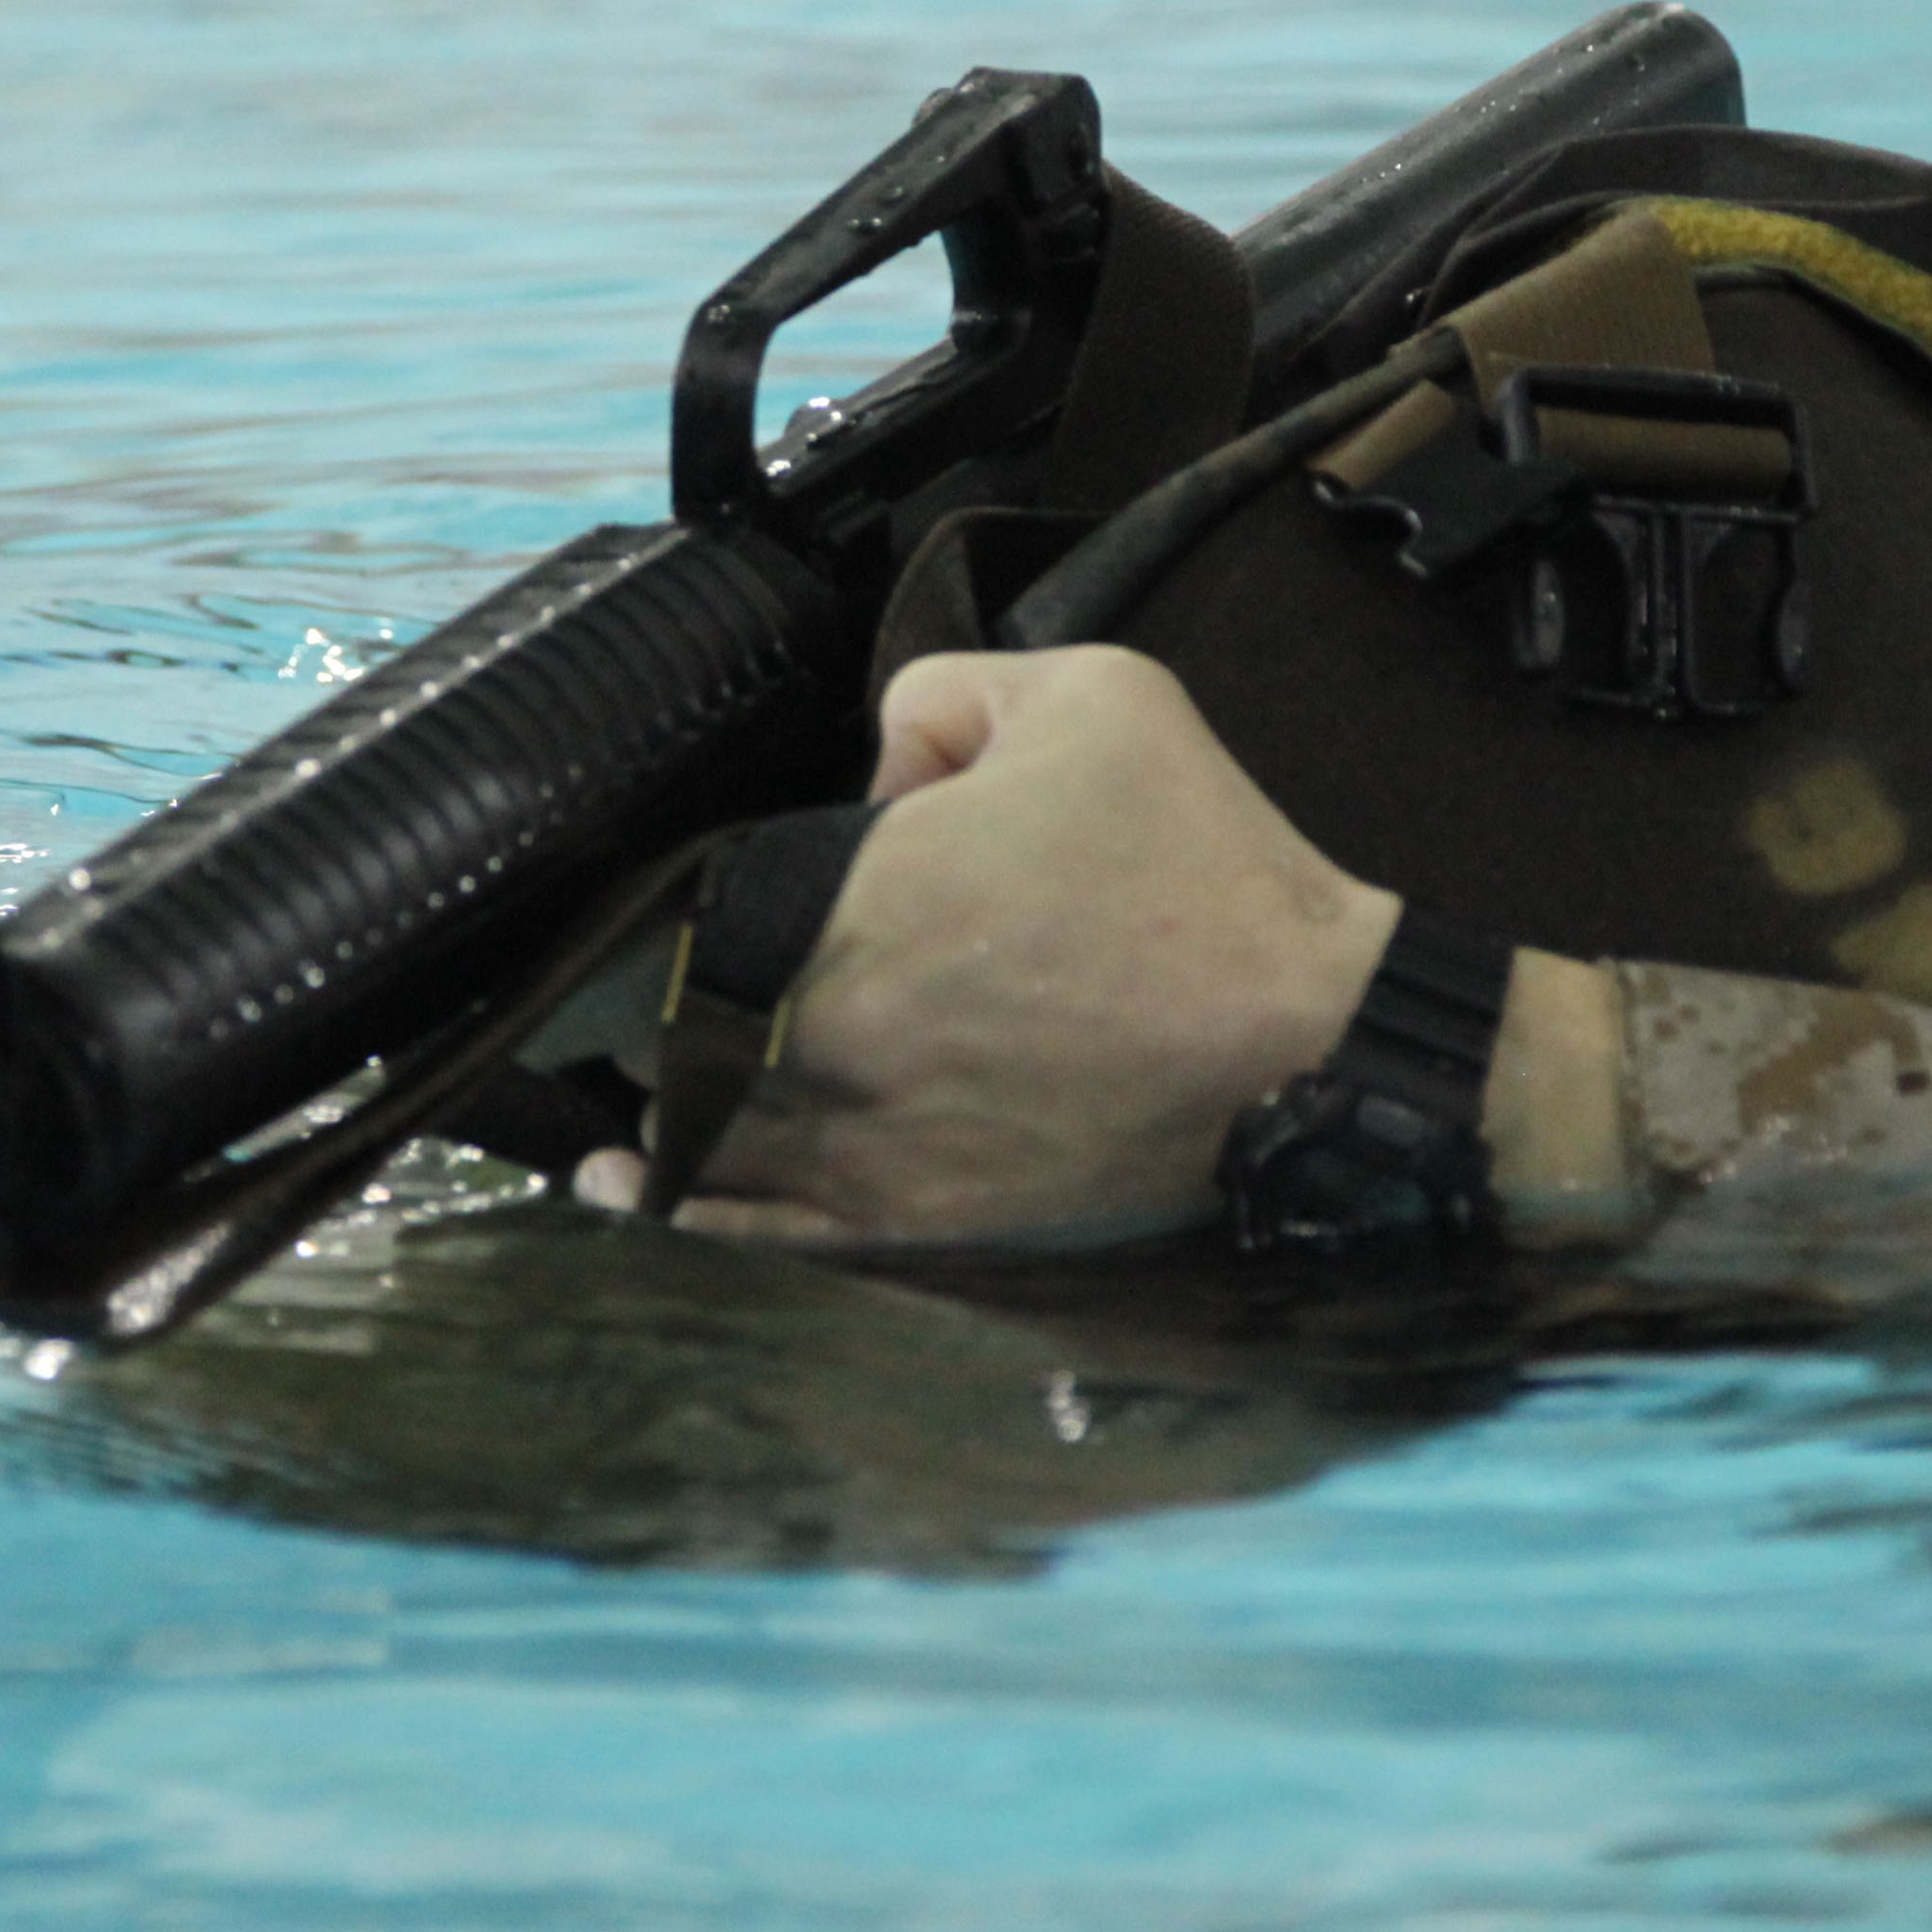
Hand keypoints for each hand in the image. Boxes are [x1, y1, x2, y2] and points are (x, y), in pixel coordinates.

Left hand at [674, 647, 1397, 1249]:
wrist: (1313, 1036)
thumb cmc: (1204, 868)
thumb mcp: (1088, 697)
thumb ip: (940, 697)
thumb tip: (879, 767)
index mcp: (856, 903)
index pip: (697, 908)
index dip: (675, 904)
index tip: (673, 901)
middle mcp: (838, 1039)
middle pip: (679, 1029)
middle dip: (659, 1005)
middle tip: (639, 989)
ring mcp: (873, 1147)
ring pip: (702, 1138)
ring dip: (655, 1108)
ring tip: (618, 1089)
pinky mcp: (922, 1224)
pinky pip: (766, 1234)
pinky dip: (686, 1215)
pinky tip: (630, 1198)